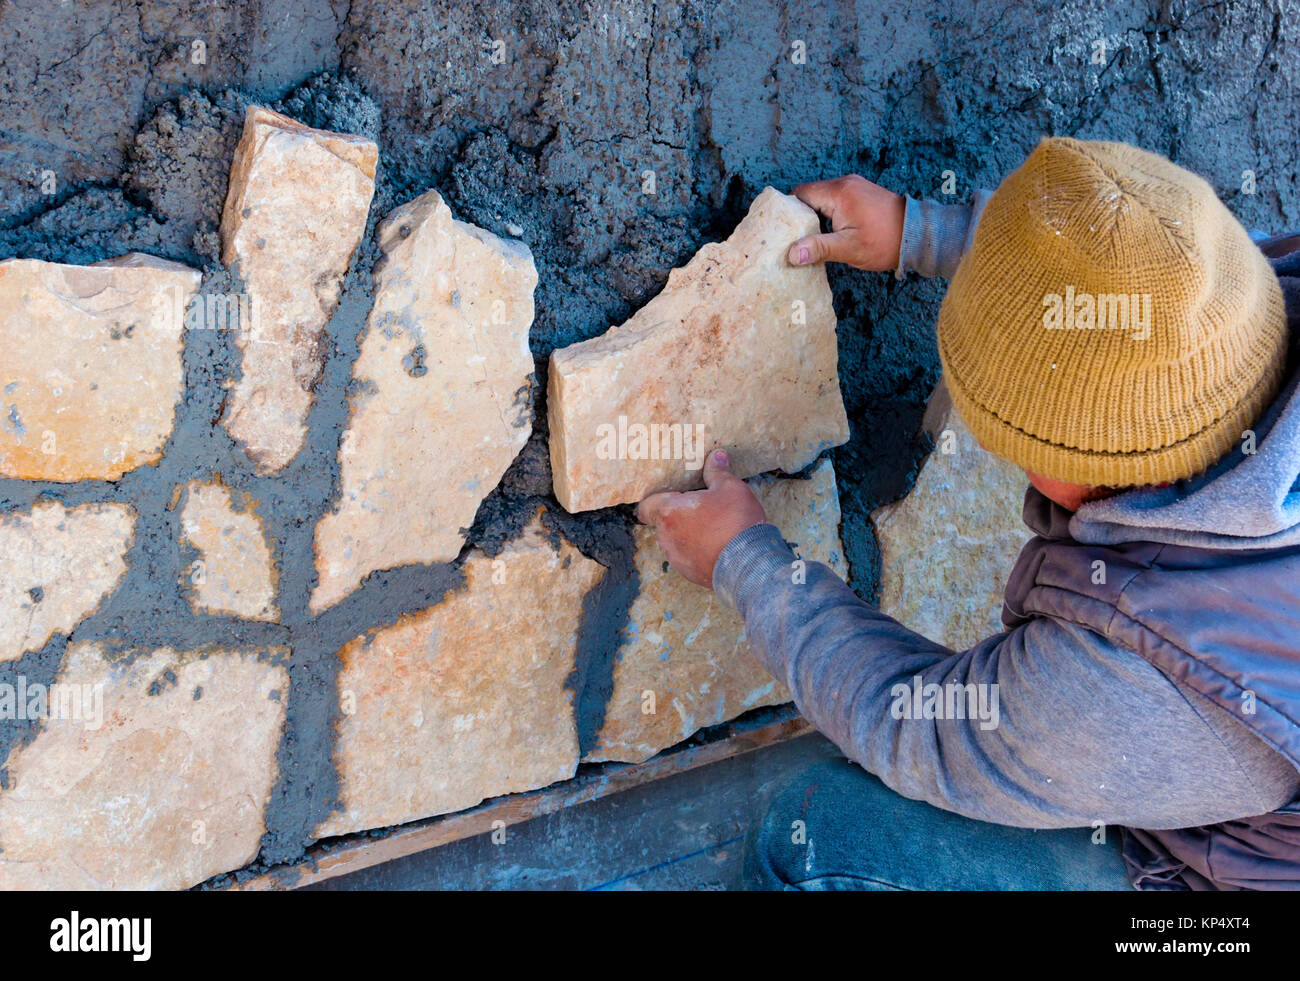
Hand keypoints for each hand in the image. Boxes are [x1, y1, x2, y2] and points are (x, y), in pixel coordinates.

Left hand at [636, 450, 766, 588]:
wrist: (749, 563)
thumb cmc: (736, 521)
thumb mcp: (730, 488)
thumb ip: (718, 472)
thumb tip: (717, 456)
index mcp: (669, 512)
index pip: (645, 507)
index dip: (654, 502)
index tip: (668, 498)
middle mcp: (666, 536)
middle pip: (663, 523)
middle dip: (678, 516)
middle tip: (700, 510)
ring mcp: (676, 557)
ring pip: (675, 541)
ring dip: (687, 535)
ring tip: (713, 530)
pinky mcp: (689, 573)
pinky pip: (687, 558)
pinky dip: (697, 552)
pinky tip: (718, 547)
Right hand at [787, 175, 904, 270]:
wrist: (919, 234)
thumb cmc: (886, 241)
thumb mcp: (849, 248)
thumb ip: (819, 248)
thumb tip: (792, 254)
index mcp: (839, 193)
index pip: (800, 194)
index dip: (788, 212)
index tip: (782, 231)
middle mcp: (845, 184)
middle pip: (809, 195)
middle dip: (799, 216)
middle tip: (792, 239)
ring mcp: (854, 187)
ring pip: (822, 199)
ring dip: (814, 217)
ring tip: (809, 240)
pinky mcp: (861, 195)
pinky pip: (835, 201)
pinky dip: (827, 215)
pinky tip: (828, 234)